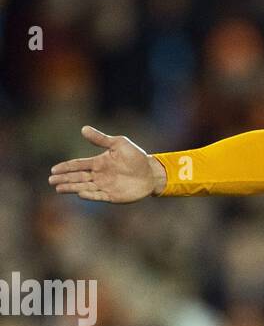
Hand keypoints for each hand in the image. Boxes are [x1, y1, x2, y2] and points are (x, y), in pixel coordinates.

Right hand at [49, 126, 165, 201]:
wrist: (151, 172)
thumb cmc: (136, 157)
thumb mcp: (119, 144)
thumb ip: (101, 139)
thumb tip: (83, 129)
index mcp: (98, 162)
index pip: (78, 165)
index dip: (65, 167)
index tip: (53, 170)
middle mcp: (99, 175)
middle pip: (77, 177)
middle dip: (64, 179)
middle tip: (51, 181)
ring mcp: (105, 186)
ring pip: (84, 187)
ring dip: (72, 188)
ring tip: (59, 189)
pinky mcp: (113, 196)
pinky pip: (98, 196)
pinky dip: (89, 195)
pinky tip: (80, 193)